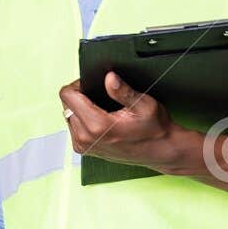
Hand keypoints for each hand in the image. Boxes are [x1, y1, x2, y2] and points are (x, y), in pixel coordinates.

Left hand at [58, 72, 188, 172]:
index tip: (93, 84)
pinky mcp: (84, 149)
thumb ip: (123, 91)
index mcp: (96, 125)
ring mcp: (83, 146)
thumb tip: (109, 77)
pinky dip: (82, 119)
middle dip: (79, 96)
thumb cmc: (154, 129)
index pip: (67, 95)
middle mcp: (85, 138)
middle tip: (100, 95)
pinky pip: (74, 126)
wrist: (160, 151)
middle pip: (66, 104)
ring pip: (68, 115)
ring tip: (101, 108)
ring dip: (80, 108)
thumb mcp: (144, 105)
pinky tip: (99, 118)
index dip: (78, 84)